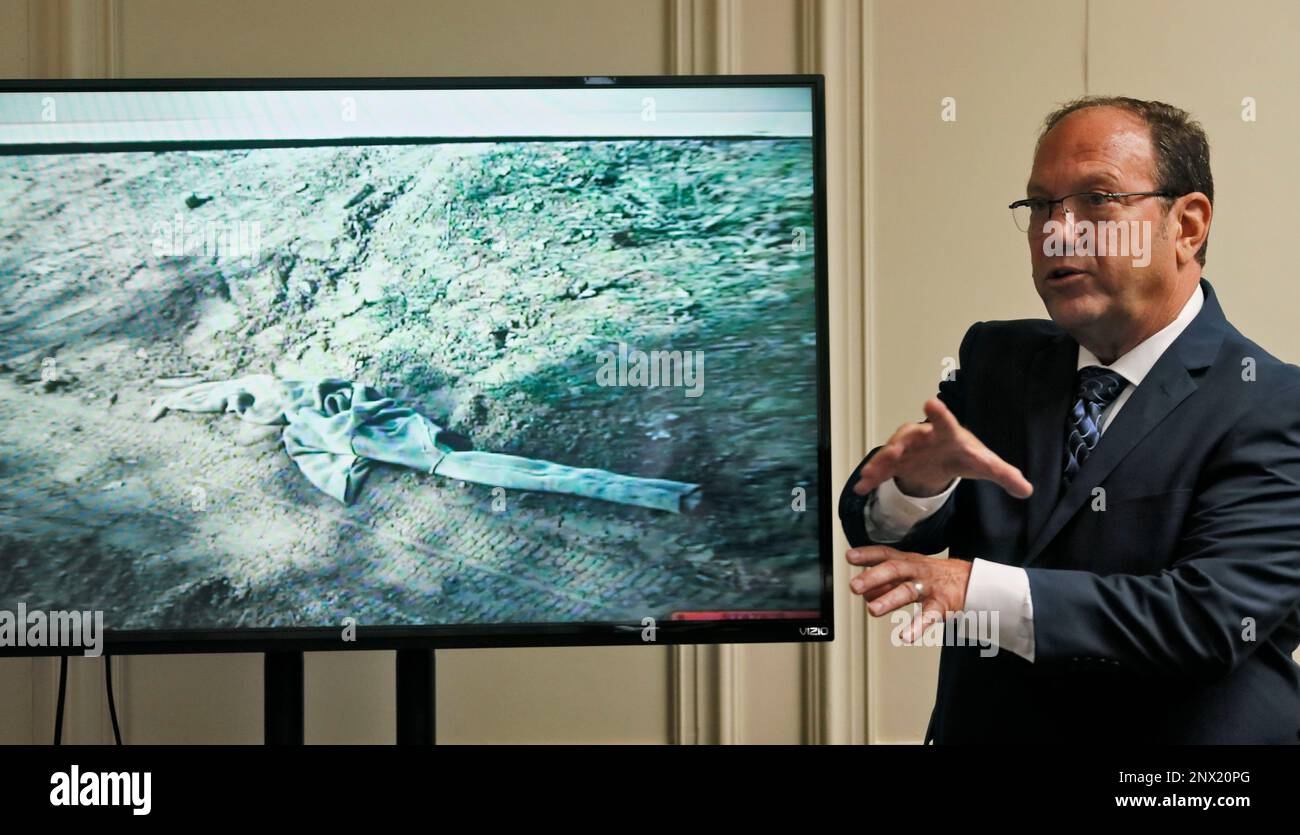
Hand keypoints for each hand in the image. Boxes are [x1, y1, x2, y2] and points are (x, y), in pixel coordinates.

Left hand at [846, 545, 971, 642]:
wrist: (973, 582)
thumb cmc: (935, 578)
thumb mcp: (911, 574)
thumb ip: (887, 584)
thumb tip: (866, 594)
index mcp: (908, 561)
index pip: (885, 554)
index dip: (867, 554)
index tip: (849, 557)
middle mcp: (917, 570)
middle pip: (893, 569)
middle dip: (872, 577)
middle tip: (854, 587)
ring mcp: (930, 586)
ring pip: (908, 591)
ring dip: (888, 600)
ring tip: (872, 610)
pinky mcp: (942, 603)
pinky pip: (929, 615)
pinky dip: (918, 626)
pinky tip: (906, 635)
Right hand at [852, 397, 1032, 498]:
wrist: (945, 458)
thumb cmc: (964, 455)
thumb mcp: (985, 465)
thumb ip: (1005, 475)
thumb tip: (1027, 490)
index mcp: (947, 433)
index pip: (944, 422)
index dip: (938, 414)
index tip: (929, 404)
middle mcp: (923, 437)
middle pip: (909, 437)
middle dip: (899, 444)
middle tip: (892, 451)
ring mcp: (907, 450)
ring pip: (890, 452)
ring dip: (880, 462)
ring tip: (871, 474)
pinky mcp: (896, 464)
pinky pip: (881, 469)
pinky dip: (872, 477)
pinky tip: (862, 488)